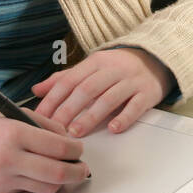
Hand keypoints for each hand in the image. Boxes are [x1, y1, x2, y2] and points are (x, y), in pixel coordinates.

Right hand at [0, 105, 89, 192]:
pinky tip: (43, 175)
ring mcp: (3, 178)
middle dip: (76, 171)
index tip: (79, 149)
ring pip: (46, 186)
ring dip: (62, 181)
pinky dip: (40, 184)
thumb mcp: (10, 114)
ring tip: (67, 172)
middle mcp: (9, 158)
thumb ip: (42, 124)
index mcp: (13, 133)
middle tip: (82, 168)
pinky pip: (29, 190)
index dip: (76, 150)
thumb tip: (68, 138)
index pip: (58, 147)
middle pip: (57, 172)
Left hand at [30, 47, 174, 137]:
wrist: (155, 59)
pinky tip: (113, 129)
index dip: (53, 99)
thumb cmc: (117, 68)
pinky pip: (135, 106)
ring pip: (108, 98)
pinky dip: (124, 118)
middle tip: (55, 129)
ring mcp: (131, 81)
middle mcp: (112, 70)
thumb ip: (64, 79)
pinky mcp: (147, 93)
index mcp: (95, 62)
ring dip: (90, 116)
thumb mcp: (90, 68)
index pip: (69, 80)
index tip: (41, 117)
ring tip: (76, 133)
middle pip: (86, 89)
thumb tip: (37, 89)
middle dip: (68, 110)